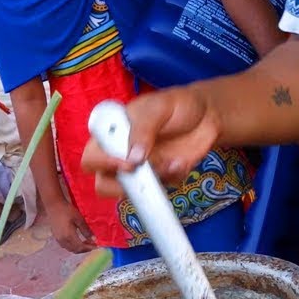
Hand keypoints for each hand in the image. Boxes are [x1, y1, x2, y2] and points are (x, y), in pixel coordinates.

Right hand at [43, 200, 96, 253]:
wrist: (53, 206)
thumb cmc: (67, 211)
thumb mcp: (79, 219)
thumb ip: (86, 230)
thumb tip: (94, 239)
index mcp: (69, 236)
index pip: (81, 247)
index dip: (89, 248)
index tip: (96, 246)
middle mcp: (63, 240)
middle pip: (75, 250)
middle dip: (85, 249)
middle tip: (92, 244)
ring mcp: (58, 239)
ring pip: (70, 249)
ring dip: (78, 248)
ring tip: (85, 242)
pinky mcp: (56, 237)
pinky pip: (65, 246)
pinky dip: (73, 246)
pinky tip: (76, 241)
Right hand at [81, 86, 220, 198]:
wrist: (208, 115)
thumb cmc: (176, 105)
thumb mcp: (159, 106)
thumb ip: (143, 128)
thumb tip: (132, 157)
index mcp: (111, 135)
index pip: (91, 157)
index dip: (103, 164)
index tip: (128, 163)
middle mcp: (119, 157)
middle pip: (102, 184)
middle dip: (122, 185)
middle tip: (145, 174)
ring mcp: (138, 172)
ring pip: (128, 194)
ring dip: (150, 185)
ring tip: (171, 164)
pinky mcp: (158, 181)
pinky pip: (158, 192)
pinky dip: (171, 179)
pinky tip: (180, 162)